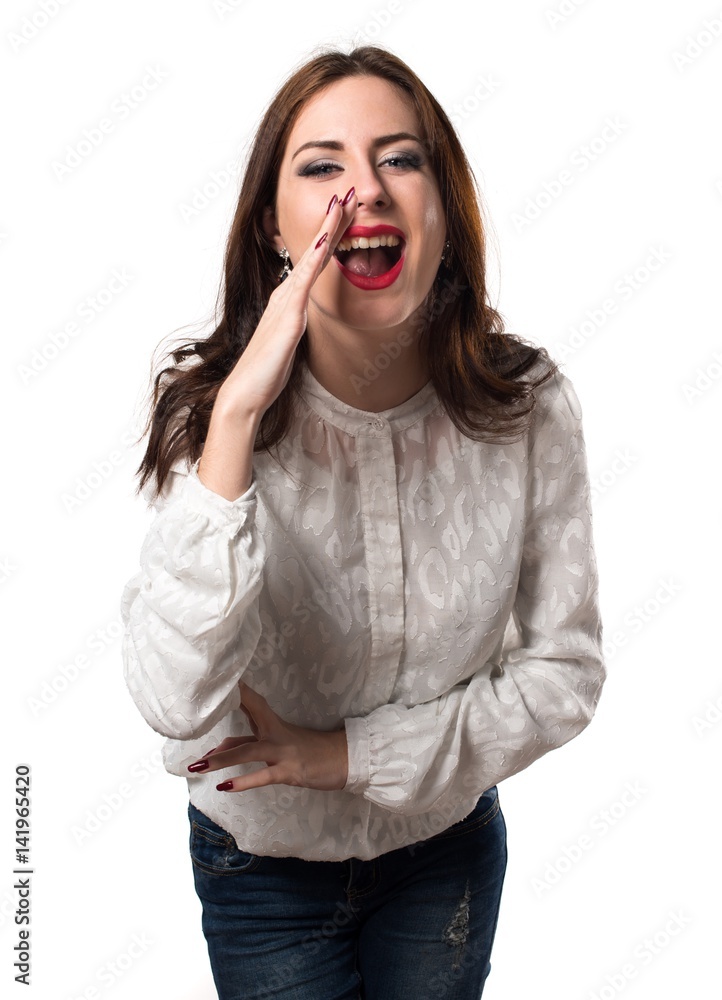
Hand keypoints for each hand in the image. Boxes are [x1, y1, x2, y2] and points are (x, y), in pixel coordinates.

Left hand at [187, 681, 348, 792]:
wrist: (344, 760)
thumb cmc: (310, 750)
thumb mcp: (280, 742)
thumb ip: (250, 743)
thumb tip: (219, 749)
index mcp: (273, 722)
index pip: (250, 702)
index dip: (234, 691)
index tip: (215, 680)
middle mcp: (275, 732)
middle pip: (249, 715)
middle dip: (224, 712)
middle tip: (197, 716)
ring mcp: (282, 751)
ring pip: (247, 751)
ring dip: (220, 759)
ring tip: (197, 766)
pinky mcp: (289, 771)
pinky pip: (262, 776)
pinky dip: (242, 782)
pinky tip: (225, 786)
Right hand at [216, 186, 357, 420]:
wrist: (246, 392)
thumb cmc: (266, 374)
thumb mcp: (288, 344)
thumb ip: (297, 328)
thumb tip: (303, 322)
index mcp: (288, 301)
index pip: (314, 263)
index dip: (330, 238)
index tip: (345, 216)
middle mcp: (286, 294)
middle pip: (314, 252)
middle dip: (332, 222)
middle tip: (350, 194)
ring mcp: (286, 301)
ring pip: (312, 257)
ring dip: (328, 228)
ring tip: (344, 202)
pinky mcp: (289, 314)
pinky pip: (305, 279)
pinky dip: (317, 256)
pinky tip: (329, 239)